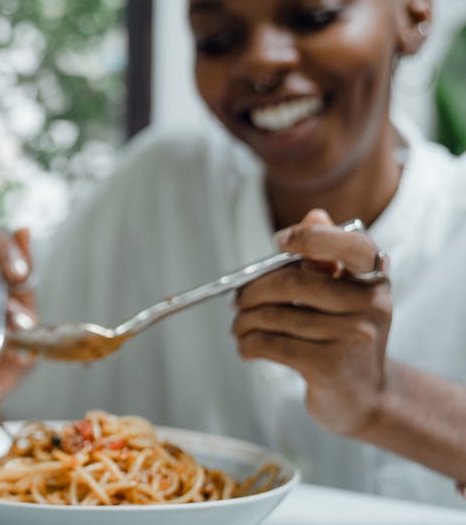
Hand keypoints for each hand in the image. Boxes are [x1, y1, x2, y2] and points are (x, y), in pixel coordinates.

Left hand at [232, 209, 391, 434]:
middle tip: (237, 300)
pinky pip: (271, 344)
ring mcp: (353, 336)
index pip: (350, 245)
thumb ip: (327, 256)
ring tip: (239, 327)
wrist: (365, 398)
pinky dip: (248, 344)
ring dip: (244, 321)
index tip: (279, 242)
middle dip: (253, 290)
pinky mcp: (330, 366)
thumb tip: (313, 215)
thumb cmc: (344, 337)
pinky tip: (246, 347)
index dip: (310, 238)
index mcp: (375, 278)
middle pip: (294, 282)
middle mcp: (371, 304)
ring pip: (275, 316)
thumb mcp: (345, 295)